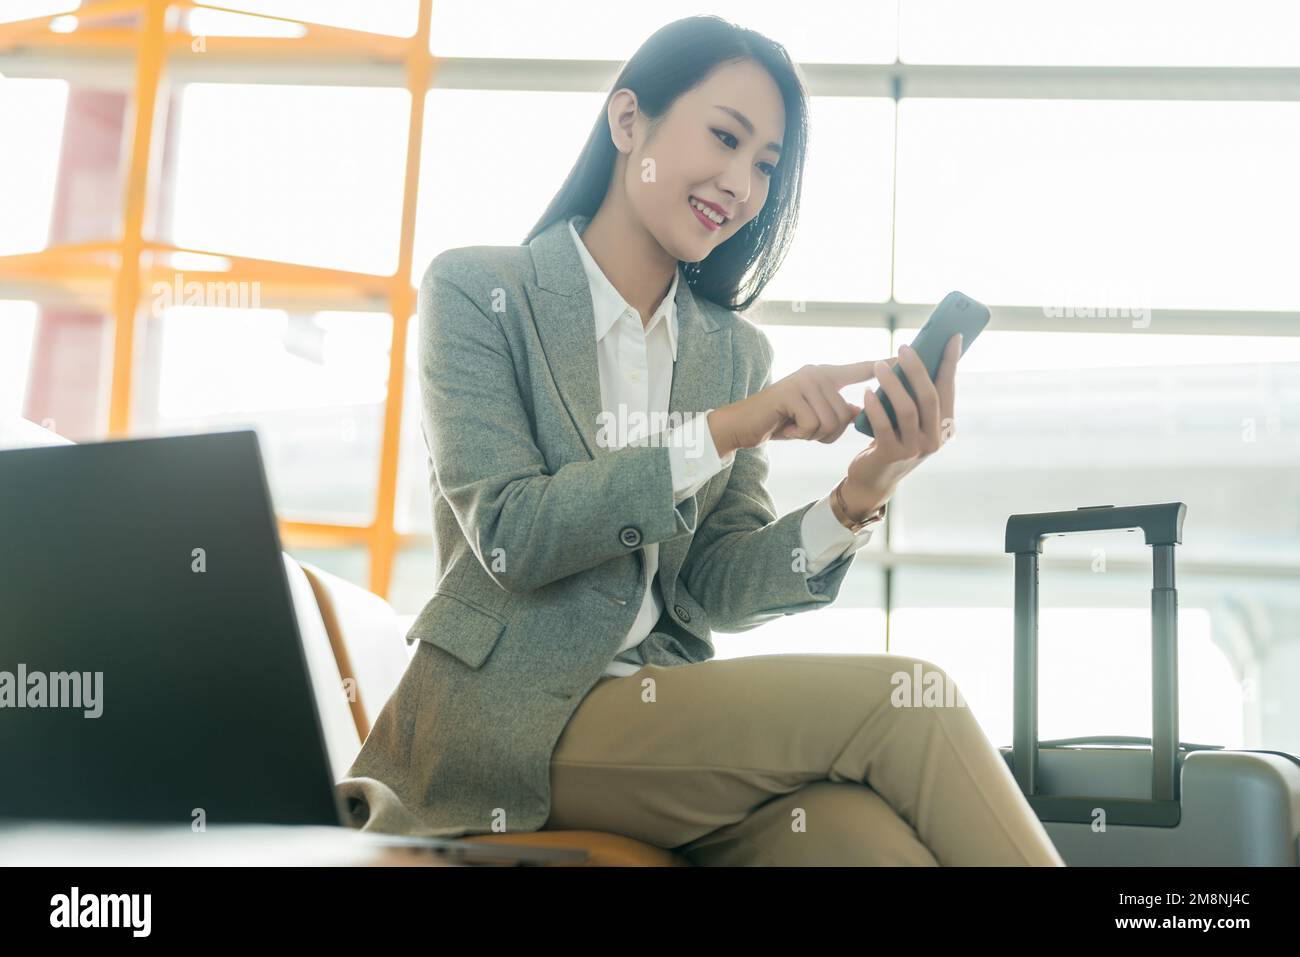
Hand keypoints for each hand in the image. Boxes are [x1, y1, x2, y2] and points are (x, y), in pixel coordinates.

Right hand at [709, 357, 892, 456]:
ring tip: (795, 426)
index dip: (883, 365)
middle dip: (827, 433)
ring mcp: (804, 380)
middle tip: (804, 429)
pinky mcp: (791, 393)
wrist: (744, 425)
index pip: (861, 368)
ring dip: (813, 434)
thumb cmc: (783, 422)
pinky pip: (813, 424)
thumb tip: (860, 412)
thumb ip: (837, 411)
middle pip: (845, 414)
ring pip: (831, 421)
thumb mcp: (815, 417)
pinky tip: (787, 427)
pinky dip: (801, 434)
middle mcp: (817, 373)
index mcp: (827, 376)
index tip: (905, 357)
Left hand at [839, 333, 961, 517]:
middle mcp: (934, 438)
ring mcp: (915, 449)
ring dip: (893, 384)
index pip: (948, 388)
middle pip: (929, 396)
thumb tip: (913, 357)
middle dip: (917, 369)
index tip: (953, 337)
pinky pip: (883, 426)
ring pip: (907, 410)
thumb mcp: (907, 419)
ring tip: (879, 366)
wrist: (873, 478)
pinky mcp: (892, 455)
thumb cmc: (890, 439)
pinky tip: (867, 392)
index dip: (950, 362)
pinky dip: (875, 407)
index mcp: (943, 426)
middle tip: (903, 348)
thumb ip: (914, 397)